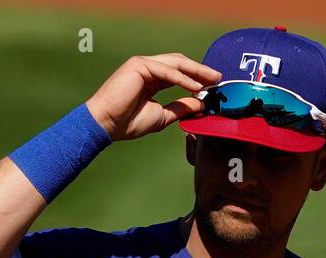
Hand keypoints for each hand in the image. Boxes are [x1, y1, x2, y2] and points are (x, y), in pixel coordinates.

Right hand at [85, 53, 221, 140]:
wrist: (106, 125)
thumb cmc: (128, 123)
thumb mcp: (162, 116)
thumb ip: (180, 107)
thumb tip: (200, 103)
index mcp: (151, 79)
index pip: (179, 74)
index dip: (197, 78)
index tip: (214, 86)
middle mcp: (147, 68)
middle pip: (179, 64)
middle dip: (200, 71)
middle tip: (218, 78)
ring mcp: (142, 64)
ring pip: (175, 64)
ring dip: (195, 71)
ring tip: (212, 79)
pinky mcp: (138, 65)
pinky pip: (166, 70)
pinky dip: (182, 78)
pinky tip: (195, 86)